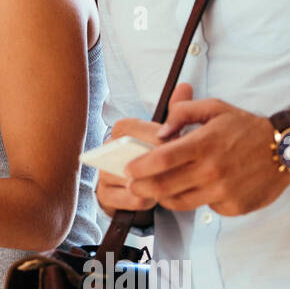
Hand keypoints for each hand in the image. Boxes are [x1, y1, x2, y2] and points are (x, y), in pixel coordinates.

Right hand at [94, 84, 195, 215]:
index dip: (155, 138)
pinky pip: (130, 199)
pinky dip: (147, 201)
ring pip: (132, 178)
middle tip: (178, 167)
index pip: (132, 129)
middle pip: (130, 154)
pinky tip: (156, 198)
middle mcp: (107, 149)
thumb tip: (185, 87)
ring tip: (169, 184)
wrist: (135, 186)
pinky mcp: (105, 196)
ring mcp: (104, 173)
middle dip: (156, 163)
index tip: (176, 144)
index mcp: (121, 130)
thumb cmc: (152, 155)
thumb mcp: (167, 132)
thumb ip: (176, 111)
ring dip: (155, 183)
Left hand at [121, 83, 289, 214]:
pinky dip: (197, 199)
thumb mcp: (215, 108)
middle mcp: (213, 170)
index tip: (128, 169)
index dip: (140, 167)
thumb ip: (183, 112)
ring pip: (181, 202)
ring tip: (158, 189)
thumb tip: (160, 132)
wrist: (287, 149)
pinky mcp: (235, 207)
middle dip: (142, 187)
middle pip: (165, 186)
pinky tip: (201, 188)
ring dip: (164, 197)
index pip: (162, 159)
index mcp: (205, 143)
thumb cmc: (246, 127)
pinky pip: (205, 208)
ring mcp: (224, 191)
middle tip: (133, 185)